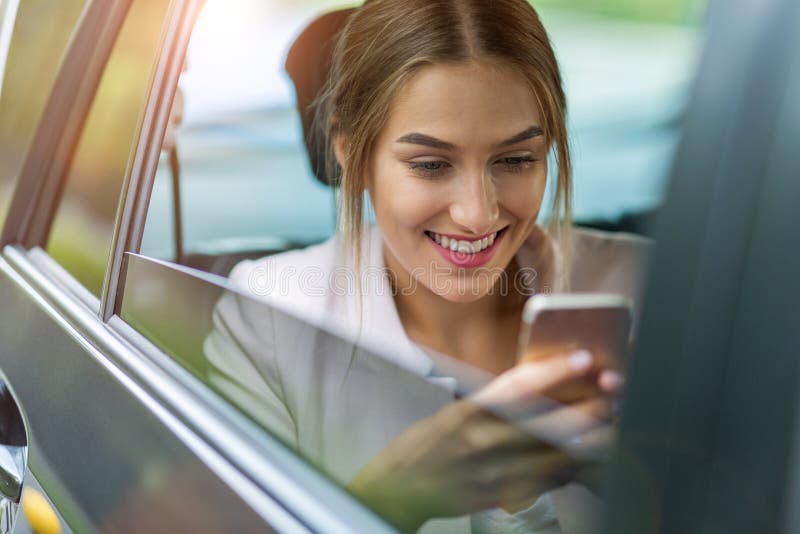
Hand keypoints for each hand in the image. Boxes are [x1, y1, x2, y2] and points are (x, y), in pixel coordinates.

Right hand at [348, 350, 619, 530]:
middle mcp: (486, 441)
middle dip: (590, 405)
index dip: (556, 371)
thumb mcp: (456, 411)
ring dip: (593, 436)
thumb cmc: (428, 443)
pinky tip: (590, 453)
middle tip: (612, 390)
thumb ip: (497, 401)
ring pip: (562, 454)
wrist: (402, 487)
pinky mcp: (508, 496)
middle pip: (552, 421)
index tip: (584, 358)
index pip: (520, 387)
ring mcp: (499, 473)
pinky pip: (555, 480)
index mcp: (471, 412)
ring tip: (612, 420)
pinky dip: (577, 465)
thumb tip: (542, 384)